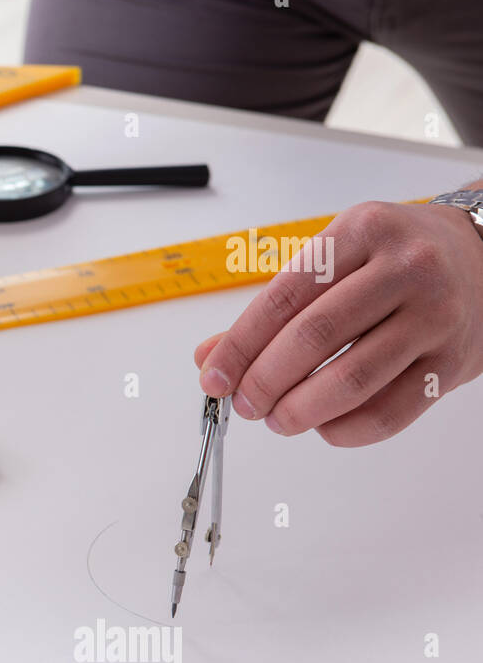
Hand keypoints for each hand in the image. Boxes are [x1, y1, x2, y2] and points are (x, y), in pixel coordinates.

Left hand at [194, 200, 482, 445]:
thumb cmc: (398, 258)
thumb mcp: (335, 258)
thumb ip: (273, 307)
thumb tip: (210, 357)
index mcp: (361, 232)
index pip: (283, 297)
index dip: (240, 346)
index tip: (213, 378)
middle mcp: (404, 269)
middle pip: (314, 338)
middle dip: (265, 381)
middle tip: (245, 403)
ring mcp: (434, 316)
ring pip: (351, 379)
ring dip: (300, 410)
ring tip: (278, 418)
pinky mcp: (453, 362)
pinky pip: (390, 411)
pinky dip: (344, 430)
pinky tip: (323, 426)